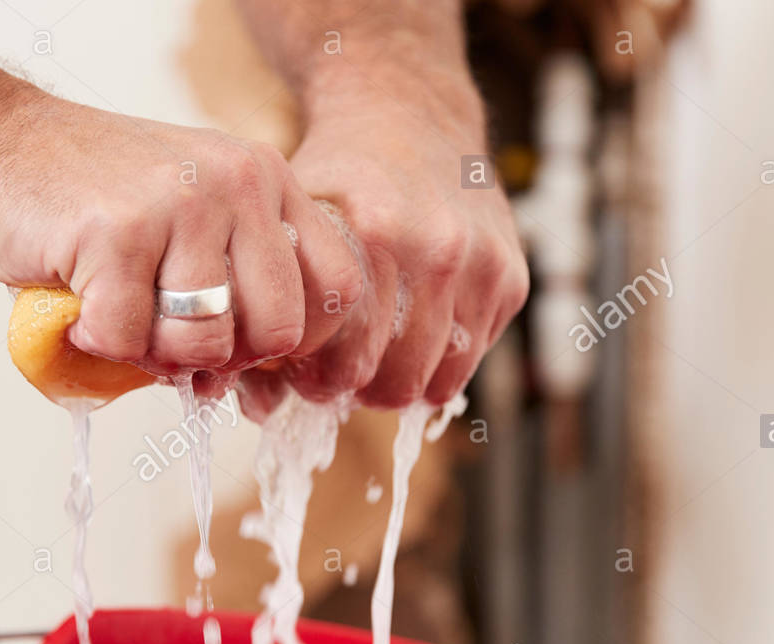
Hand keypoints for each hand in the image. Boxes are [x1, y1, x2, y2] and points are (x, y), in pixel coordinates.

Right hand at [0, 88, 360, 374]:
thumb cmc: (93, 200)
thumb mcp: (191, 220)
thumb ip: (236, 286)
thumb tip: (255, 388)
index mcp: (267, 181)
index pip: (337, 288)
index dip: (299, 344)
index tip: (249, 355)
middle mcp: (237, 183)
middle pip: (277, 331)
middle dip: (223, 359)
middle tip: (171, 340)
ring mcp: (179, 204)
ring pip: (206, 344)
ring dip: (155, 356)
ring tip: (121, 317)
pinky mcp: (116, 233)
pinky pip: (131, 343)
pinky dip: (99, 345)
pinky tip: (81, 307)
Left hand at [255, 90, 528, 408]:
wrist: (406, 111)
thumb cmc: (336, 176)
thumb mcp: (292, 219)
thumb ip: (274, 301)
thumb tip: (261, 403)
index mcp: (378, 235)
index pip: (345, 359)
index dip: (316, 380)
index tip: (301, 372)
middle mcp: (439, 250)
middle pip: (393, 381)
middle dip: (356, 390)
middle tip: (335, 377)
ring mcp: (484, 265)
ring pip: (437, 383)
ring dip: (398, 385)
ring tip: (371, 363)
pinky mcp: (513, 278)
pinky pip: (471, 361)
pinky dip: (437, 362)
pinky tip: (409, 335)